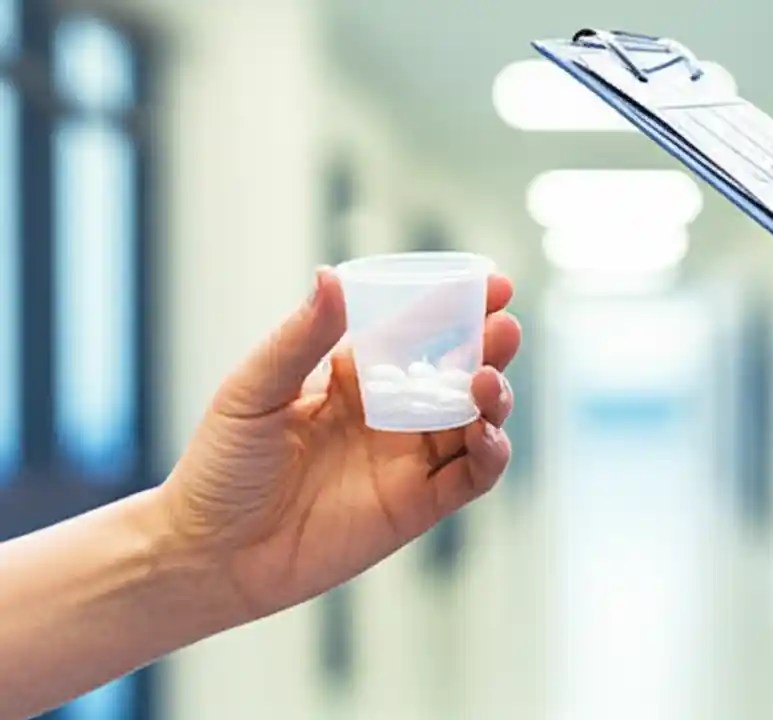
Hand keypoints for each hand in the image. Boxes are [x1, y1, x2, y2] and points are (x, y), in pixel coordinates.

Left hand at [158, 267, 521, 623]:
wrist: (209, 552)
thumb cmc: (222, 466)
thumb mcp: (255, 390)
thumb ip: (302, 337)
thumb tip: (331, 275)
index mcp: (356, 375)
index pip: (421, 331)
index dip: (459, 305)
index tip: (493, 283)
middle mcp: (392, 413)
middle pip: (461, 372)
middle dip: (490, 347)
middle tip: (503, 328)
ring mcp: (409, 460)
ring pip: (476, 420)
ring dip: (494, 397)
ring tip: (485, 381)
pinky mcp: (418, 506)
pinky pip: (472, 476)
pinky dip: (491, 454)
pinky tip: (484, 434)